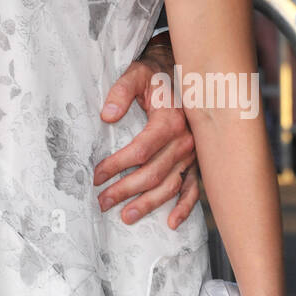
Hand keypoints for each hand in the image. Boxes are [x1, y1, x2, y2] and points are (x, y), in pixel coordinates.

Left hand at [94, 40, 199, 229]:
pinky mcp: (198, 160)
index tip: (97, 175)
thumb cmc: (156, 75)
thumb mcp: (136, 74)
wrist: (185, 72)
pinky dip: (185, 207)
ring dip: (149, 204)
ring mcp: (194, 153)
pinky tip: (172, 223)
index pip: (140, 151)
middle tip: (102, 201)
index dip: (117, 165)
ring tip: (126, 216)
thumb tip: (106, 116)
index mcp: (170, 120)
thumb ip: (120, 92)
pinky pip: (194, 188)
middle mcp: (185, 140)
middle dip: (126, 190)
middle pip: (153, 173)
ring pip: (171, 185)